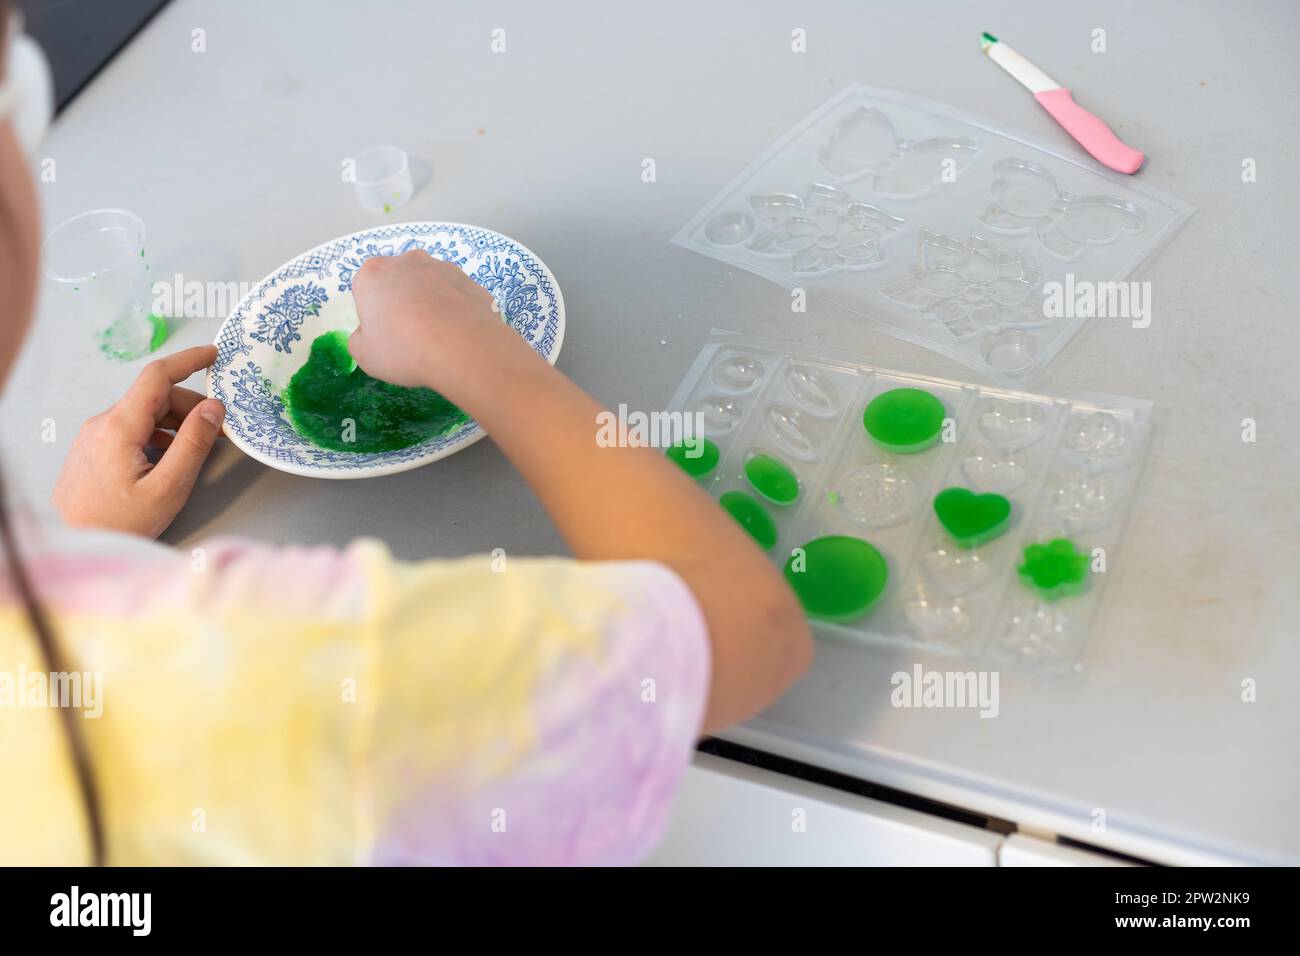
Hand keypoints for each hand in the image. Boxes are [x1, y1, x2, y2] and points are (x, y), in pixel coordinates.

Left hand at [51, 346, 225, 537]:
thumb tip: (214, 408)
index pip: (156, 377)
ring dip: (175, 422)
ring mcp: (94, 435)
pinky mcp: (93, 449)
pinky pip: (131, 428)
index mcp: (119, 426)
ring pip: (143, 413)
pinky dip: (158, 433)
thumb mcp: (167, 487)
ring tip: (198, 448)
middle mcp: (102, 423)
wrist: (73, 544)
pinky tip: (170, 456)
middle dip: (190, 406)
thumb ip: (193, 444)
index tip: (214, 355)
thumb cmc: (119, 523)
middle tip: (219, 431)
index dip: (188, 361)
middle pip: (154, 397)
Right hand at [347, 249, 511, 389]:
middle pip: (399, 283)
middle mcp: (408, 261)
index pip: (366, 290)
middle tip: (409, 336)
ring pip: (430, 287)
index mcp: (373, 273)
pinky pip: (456, 297)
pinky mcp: (471, 281)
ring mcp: (443, 267)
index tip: (384, 334)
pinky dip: (455, 311)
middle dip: (402, 304)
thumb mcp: (365, 354)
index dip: (374, 315)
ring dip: (430, 305)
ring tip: (437, 337)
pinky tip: (458, 334)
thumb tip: (371, 334)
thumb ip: (361, 339)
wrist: (463, 348)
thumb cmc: (404, 349)